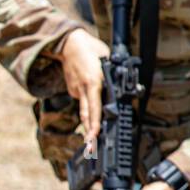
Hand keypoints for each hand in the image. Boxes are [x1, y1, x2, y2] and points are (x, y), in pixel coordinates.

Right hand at [57, 28, 109, 145]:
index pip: (95, 106)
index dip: (95, 122)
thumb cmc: (91, 49)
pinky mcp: (72, 89)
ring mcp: (76, 89)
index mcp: (93, 81)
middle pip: (87, 114)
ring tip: (91, 139)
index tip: (94, 135)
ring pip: (85, 109)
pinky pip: (82, 99)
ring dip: (89, 123)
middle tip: (91, 146)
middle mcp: (83, 88)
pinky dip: (88, 103)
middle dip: (89, 131)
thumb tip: (120, 87)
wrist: (69, 42)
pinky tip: (92, 99)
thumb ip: (113, 75)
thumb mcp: (108, 59)